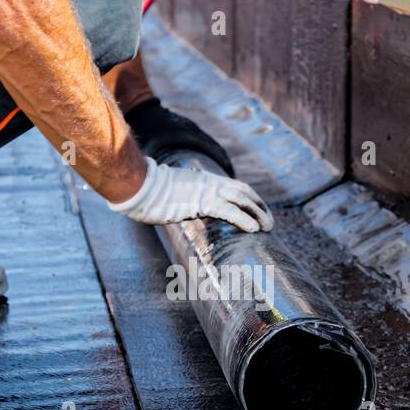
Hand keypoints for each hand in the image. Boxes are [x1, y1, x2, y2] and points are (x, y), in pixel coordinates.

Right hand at [108, 157, 273, 232]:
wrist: (139, 186)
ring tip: (268, 227)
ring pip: (241, 200)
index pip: (234, 187)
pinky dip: (244, 219)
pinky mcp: (201, 202)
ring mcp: (206, 191)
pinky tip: (254, 229)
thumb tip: (179, 207)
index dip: (250, 198)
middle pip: (243, 192)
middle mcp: (209, 183)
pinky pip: (229, 211)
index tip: (260, 211)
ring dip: (258, 214)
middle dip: (259, 207)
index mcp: (204, 180)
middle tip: (270, 222)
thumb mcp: (170, 194)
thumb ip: (181, 198)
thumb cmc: (148, 193)